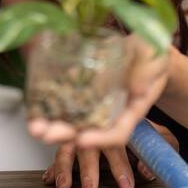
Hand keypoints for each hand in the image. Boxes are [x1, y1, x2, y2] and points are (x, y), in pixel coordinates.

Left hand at [29, 35, 171, 149]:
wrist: (141, 47)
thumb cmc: (151, 53)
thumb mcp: (154, 58)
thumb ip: (147, 72)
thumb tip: (137, 90)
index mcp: (132, 110)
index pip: (117, 133)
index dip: (100, 139)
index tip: (82, 140)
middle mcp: (111, 112)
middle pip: (89, 131)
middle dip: (66, 135)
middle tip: (45, 135)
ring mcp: (95, 103)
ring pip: (73, 121)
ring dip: (52, 125)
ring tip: (34, 127)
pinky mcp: (83, 91)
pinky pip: (65, 102)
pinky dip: (49, 106)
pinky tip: (34, 107)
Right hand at [41, 122, 178, 187]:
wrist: (133, 104)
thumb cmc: (145, 133)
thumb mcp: (161, 137)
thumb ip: (162, 148)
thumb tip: (148, 169)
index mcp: (120, 123)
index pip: (118, 143)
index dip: (120, 165)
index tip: (126, 186)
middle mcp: (97, 126)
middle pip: (90, 146)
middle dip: (89, 169)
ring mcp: (82, 133)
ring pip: (69, 147)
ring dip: (65, 167)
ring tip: (63, 185)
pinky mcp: (72, 142)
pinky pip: (59, 151)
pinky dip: (53, 166)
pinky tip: (48, 178)